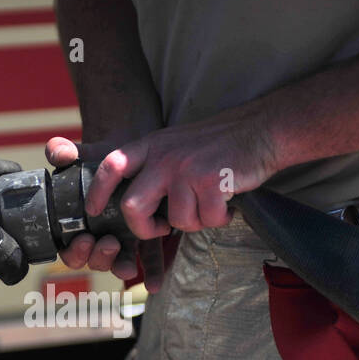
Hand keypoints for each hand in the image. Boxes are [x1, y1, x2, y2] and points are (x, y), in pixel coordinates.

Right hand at [44, 136, 158, 286]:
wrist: (137, 155)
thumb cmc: (105, 158)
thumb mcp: (85, 153)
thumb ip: (64, 152)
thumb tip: (57, 152)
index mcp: (78, 223)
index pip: (68, 247)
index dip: (73, 250)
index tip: (83, 239)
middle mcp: (99, 236)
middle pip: (93, 259)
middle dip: (98, 257)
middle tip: (108, 243)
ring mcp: (123, 240)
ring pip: (119, 262)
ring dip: (122, 266)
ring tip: (128, 265)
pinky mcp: (146, 238)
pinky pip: (148, 260)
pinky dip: (151, 272)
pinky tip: (154, 284)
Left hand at [85, 103, 276, 240]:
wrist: (262, 130)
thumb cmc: (219, 145)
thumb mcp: (176, 145)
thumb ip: (154, 168)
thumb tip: (136, 207)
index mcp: (152, 146)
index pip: (111, 167)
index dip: (98, 192)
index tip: (96, 211)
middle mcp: (164, 157)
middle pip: (133, 207)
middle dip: (145, 229)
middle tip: (162, 229)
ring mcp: (186, 169)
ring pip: (177, 220)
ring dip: (197, 221)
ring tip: (210, 205)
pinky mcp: (211, 181)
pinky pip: (207, 220)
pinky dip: (220, 219)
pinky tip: (227, 203)